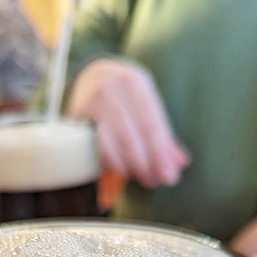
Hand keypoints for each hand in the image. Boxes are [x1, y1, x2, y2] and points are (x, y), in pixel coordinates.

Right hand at [68, 58, 190, 187]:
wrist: (92, 75)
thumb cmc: (127, 97)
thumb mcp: (147, 105)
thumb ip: (163, 136)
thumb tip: (180, 163)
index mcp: (136, 83)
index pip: (151, 123)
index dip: (160, 153)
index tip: (169, 176)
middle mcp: (112, 89)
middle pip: (130, 136)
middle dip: (144, 164)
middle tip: (153, 181)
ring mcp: (91, 102)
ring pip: (110, 144)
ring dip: (126, 167)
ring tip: (138, 177)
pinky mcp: (76, 117)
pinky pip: (93, 146)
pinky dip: (107, 162)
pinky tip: (118, 169)